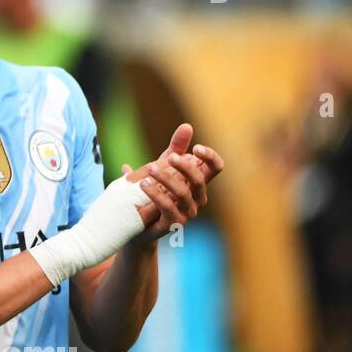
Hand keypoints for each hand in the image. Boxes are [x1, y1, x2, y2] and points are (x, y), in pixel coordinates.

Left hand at [121, 123, 224, 240]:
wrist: (136, 224)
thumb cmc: (153, 192)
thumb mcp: (163, 167)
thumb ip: (175, 148)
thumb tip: (187, 126)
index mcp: (197, 183)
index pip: (214, 169)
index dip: (210, 158)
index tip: (196, 148)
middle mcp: (197, 198)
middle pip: (199, 180)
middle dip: (185, 167)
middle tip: (170, 156)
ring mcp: (187, 213)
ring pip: (183, 194)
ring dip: (167, 179)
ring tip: (150, 169)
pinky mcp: (173, 224)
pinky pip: (169, 208)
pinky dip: (156, 195)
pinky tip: (143, 184)